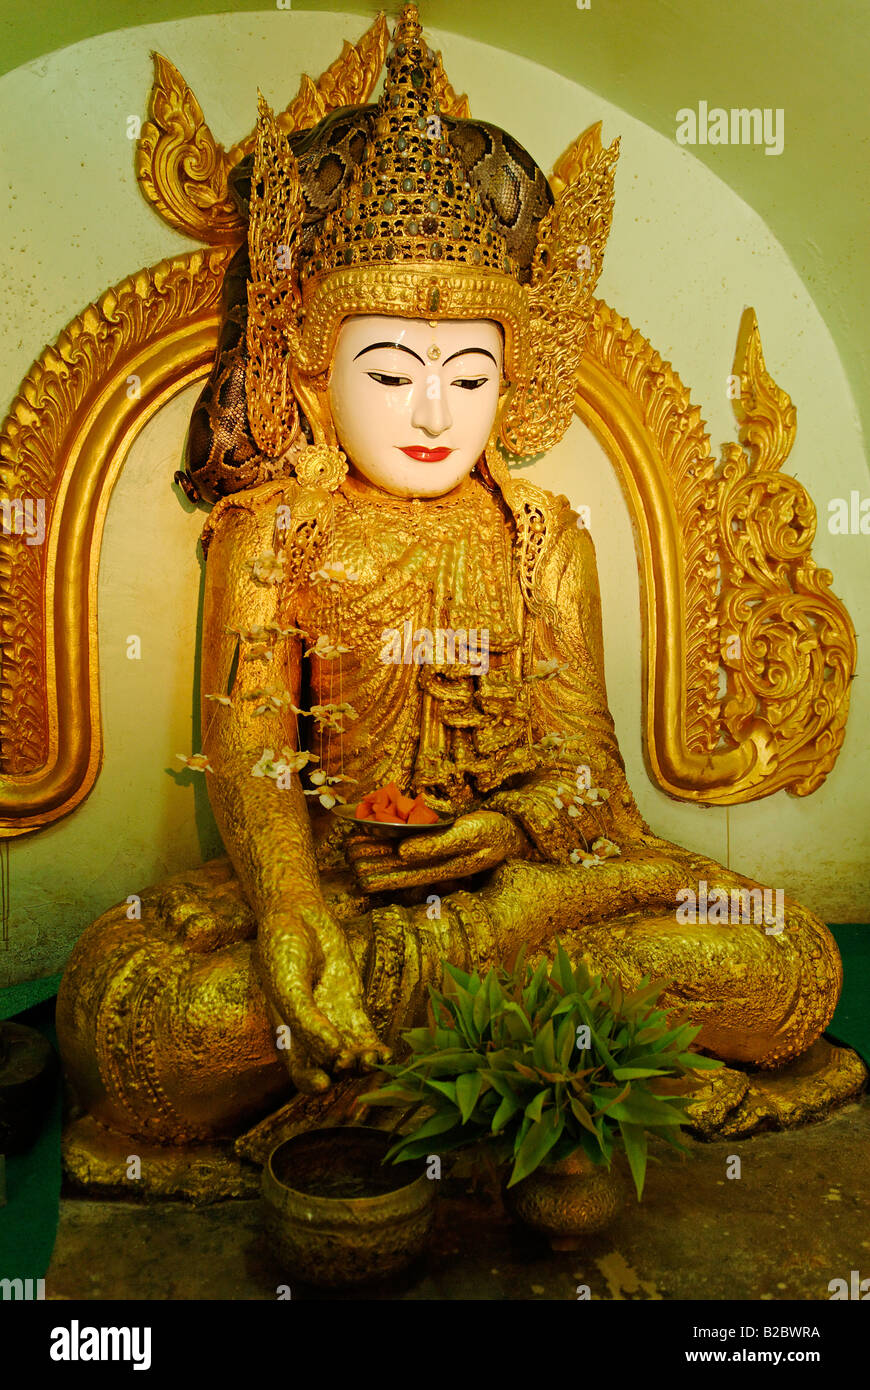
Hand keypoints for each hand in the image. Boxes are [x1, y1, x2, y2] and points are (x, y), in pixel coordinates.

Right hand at [258, 897, 390, 1094]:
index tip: (324, 1083)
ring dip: (363, 1064)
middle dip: (342, 1072)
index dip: (311, 1083)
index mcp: (287, 1035)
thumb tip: (333, 1054)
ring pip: (352, 1056)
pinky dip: (375, 1048)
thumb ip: (306, 1021)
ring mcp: (334, 1022)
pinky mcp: (353, 1008)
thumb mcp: (288, 985)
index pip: (299, 1072)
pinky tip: (385, 1054)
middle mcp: (310, 1035)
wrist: (297, 915)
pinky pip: (365, 1036)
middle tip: (349, 1060)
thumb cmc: (282, 950)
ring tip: (373, 1059)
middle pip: (330, 1069)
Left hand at [345, 808, 528, 893]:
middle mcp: (437, 866)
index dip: (377, 872)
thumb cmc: (495, 831)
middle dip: (370, 861)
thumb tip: (403, 853)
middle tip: (345, 854)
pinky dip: (388, 841)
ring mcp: (437, 857)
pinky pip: (408, 846)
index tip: (354, 868)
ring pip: (399, 859)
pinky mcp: (439, 845)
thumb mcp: (471, 834)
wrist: (517, 832)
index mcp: (443, 868)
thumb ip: (437, 844)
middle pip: (396, 868)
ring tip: (350, 847)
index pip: (402, 874)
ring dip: (375, 852)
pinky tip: (373, 835)